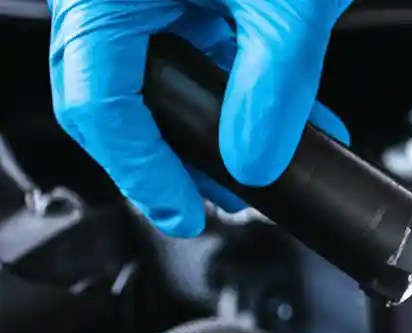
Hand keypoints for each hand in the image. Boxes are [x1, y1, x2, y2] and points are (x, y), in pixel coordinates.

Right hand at [48, 0, 351, 236]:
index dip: (142, 172)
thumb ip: (272, 89)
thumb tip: (255, 163)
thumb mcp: (285, 7)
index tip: (186, 213)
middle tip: (228, 195)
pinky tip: (294, 112)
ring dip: (221, 124)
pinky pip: (196, 43)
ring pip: (164, 75)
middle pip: (121, 97)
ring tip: (275, 157)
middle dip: (182, 155)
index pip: (97, 104)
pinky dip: (241, 84)